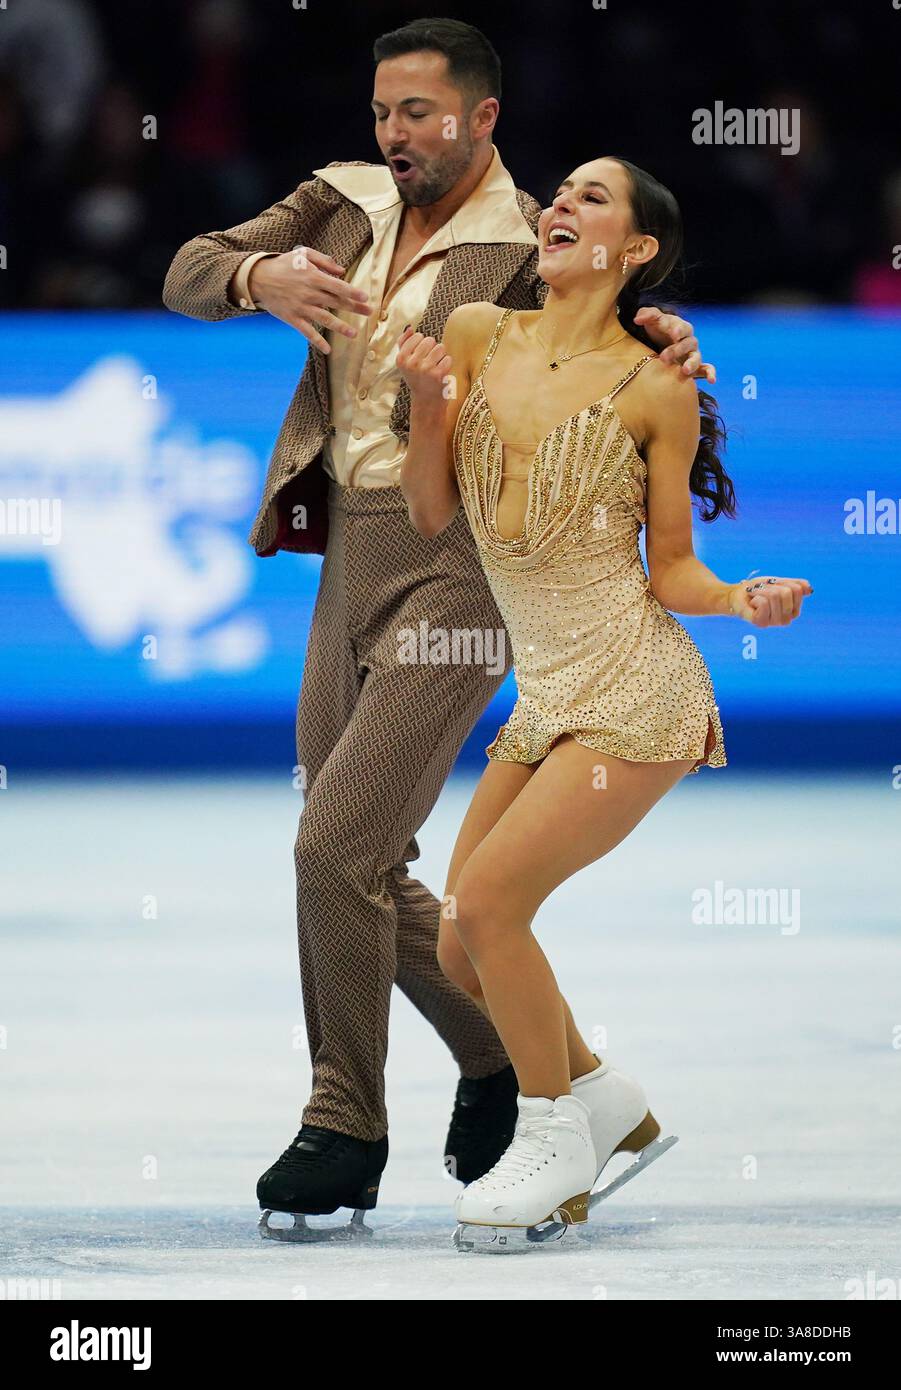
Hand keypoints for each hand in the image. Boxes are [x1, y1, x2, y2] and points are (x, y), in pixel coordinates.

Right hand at [249, 247, 371, 351]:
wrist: (258, 279)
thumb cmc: (282, 265)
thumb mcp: (302, 254)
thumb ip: (323, 260)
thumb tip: (341, 271)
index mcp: (313, 277)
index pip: (338, 286)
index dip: (353, 292)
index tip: (366, 297)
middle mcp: (310, 294)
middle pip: (337, 302)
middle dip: (355, 308)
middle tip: (369, 312)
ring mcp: (302, 308)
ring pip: (325, 319)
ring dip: (340, 327)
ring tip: (354, 334)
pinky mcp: (293, 319)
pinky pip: (307, 332)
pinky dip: (317, 342)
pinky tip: (327, 350)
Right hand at [397, 326, 453, 402]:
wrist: (426, 400)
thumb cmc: (416, 377)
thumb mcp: (405, 362)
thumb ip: (403, 343)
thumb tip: (410, 327)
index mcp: (401, 358)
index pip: (417, 335)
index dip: (422, 344)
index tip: (419, 356)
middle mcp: (411, 363)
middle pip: (430, 340)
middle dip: (432, 349)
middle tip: (429, 363)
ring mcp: (425, 369)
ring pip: (440, 347)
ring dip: (441, 356)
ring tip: (436, 366)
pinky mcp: (438, 374)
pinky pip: (448, 358)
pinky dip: (447, 364)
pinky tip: (441, 373)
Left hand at [634, 306, 715, 383]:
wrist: (658, 345)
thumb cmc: (656, 331)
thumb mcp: (651, 322)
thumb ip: (646, 315)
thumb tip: (637, 319)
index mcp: (679, 326)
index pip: (680, 326)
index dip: (678, 329)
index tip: (674, 334)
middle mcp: (688, 339)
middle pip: (687, 343)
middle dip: (677, 350)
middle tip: (664, 357)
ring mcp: (692, 353)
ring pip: (696, 356)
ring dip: (692, 363)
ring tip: (685, 370)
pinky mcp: (695, 367)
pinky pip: (706, 369)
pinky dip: (710, 373)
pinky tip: (711, 380)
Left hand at [727, 575, 812, 626]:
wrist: (737, 595)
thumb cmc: (758, 589)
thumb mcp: (778, 583)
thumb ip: (795, 585)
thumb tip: (810, 589)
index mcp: (794, 610)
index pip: (797, 590)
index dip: (782, 582)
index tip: (772, 586)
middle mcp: (786, 619)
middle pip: (786, 592)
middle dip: (771, 586)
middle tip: (761, 591)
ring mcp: (774, 622)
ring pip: (774, 596)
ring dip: (762, 591)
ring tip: (756, 596)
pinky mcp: (761, 623)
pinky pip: (764, 603)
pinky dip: (756, 597)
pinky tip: (752, 603)